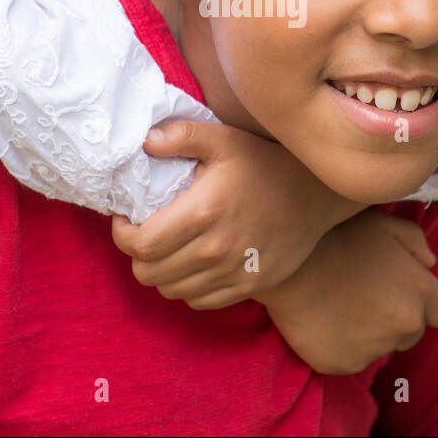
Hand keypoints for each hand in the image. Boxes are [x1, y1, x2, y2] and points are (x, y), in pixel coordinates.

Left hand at [111, 120, 364, 309]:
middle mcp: (215, 250)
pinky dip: (187, 287)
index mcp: (202, 212)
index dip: (122, 235)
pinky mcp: (249, 287)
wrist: (316, 193)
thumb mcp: (223, 139)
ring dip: (161, 272)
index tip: (126, 219)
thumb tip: (144, 142)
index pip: (141, 244)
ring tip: (168, 249)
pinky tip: (192, 264)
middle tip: (145, 234)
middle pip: (150, 274)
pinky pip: (199, 301)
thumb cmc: (264, 162)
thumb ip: (181, 135)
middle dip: (138, 255)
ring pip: (171, 291)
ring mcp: (233, 273)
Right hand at [254, 209, 437, 374]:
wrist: (288, 261)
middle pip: (412, 334)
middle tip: (363, 296)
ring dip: (367, 331)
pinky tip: (321, 319)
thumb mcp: (383, 223)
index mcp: (419, 292)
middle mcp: (403, 327)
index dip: (426, 304)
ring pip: (379, 346)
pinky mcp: (341, 364)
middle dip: (395, 319)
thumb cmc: (337, 235)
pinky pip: (348, 358)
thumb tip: (429, 263)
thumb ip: (415, 241)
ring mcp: (372, 349)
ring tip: (337, 304)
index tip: (403, 293)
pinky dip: (339, 344)